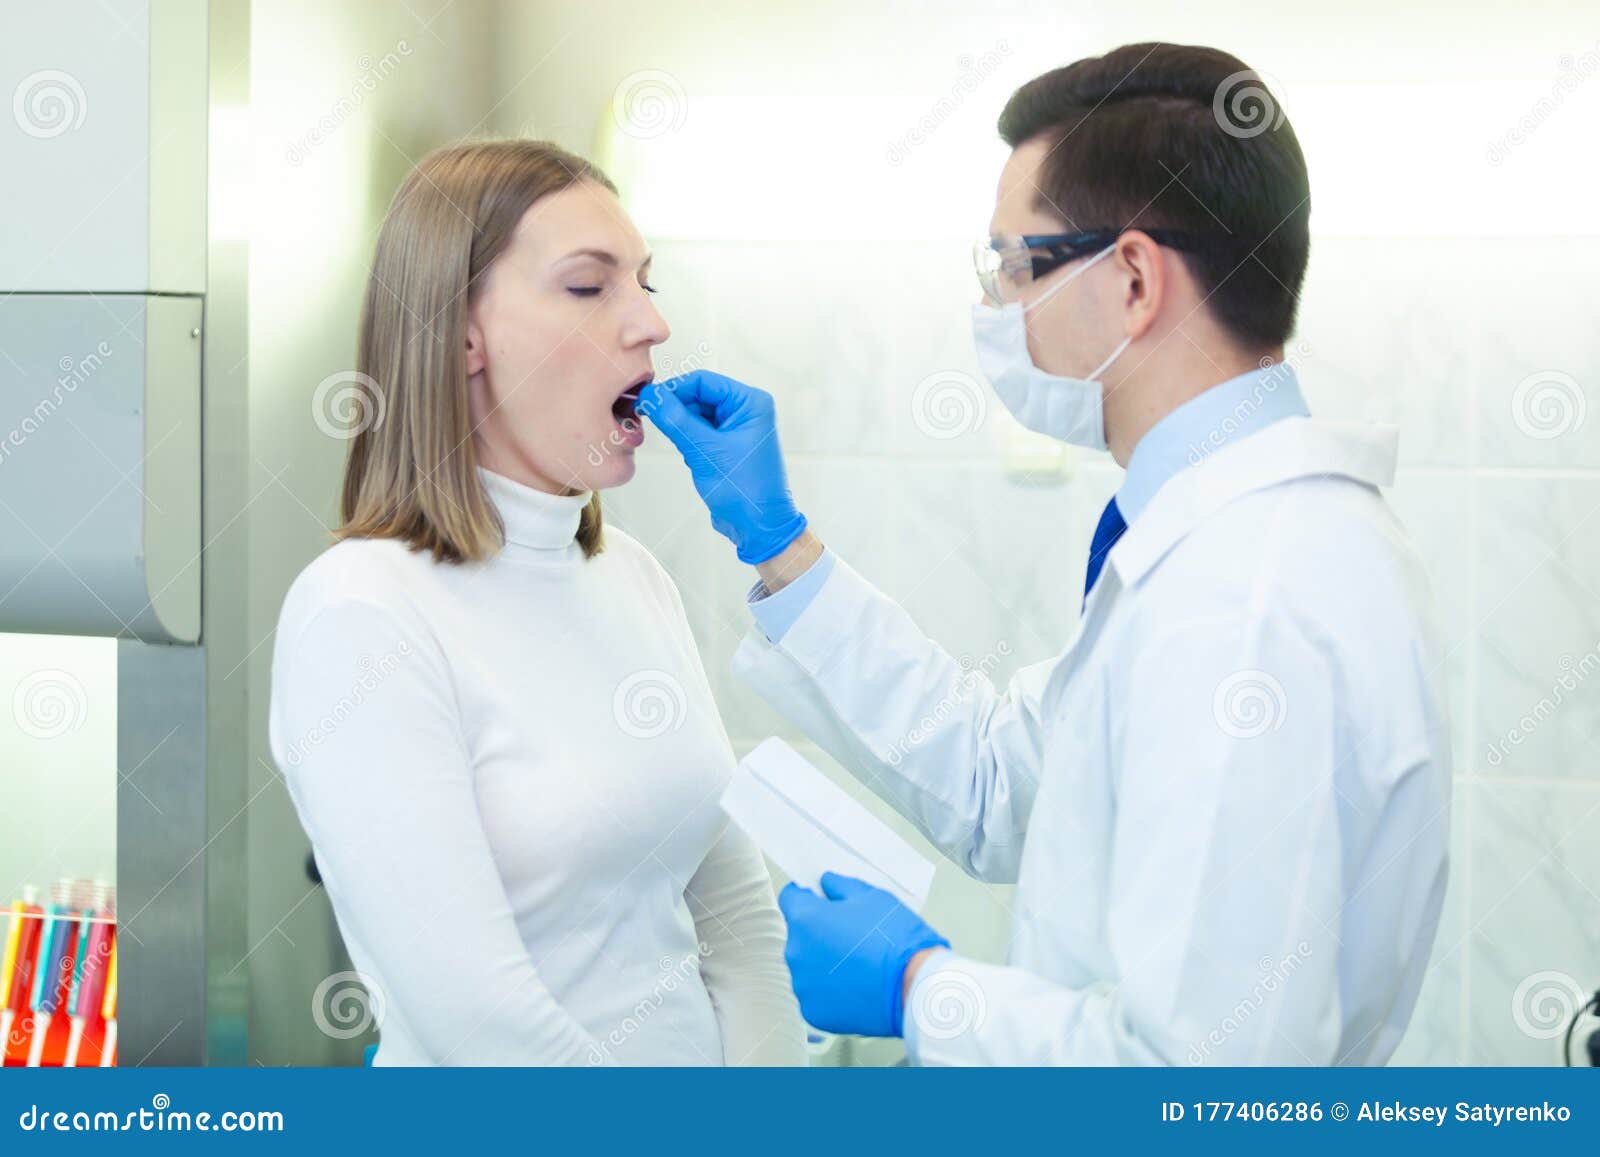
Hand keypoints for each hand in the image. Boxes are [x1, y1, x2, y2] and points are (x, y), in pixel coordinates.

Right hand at [637, 371, 806, 564]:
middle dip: (677, 412)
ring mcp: (735, 429)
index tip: (647, 401)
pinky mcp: (725, 446)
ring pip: (693, 416)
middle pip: (697, 396)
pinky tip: (695, 462)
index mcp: (750, 403)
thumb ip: (676, 421)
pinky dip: (688, 445)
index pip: (703, 381)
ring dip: (683, 432)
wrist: (759, 527)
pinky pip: (697, 434)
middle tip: (657, 426)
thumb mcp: (706, 452)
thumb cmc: (745, 490)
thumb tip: (651, 396)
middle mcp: (745, 411)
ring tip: (689, 453)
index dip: (673, 389)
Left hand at [777, 872, 948, 1036]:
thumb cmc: (896, 939)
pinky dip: (830, 990)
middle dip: (819, 931)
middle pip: (799, 934)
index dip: (806, 896)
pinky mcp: (813, 1012)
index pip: (790, 897)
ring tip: (858, 964)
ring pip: (807, 966)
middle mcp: (796, 952)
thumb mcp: (872, 897)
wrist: (915, 988)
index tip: (821, 900)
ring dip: (823, 962)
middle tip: (851, 935)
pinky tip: (856, 985)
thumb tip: (826, 883)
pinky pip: (815, 994)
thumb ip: (840, 886)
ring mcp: (803, 985)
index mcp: (805, 918)